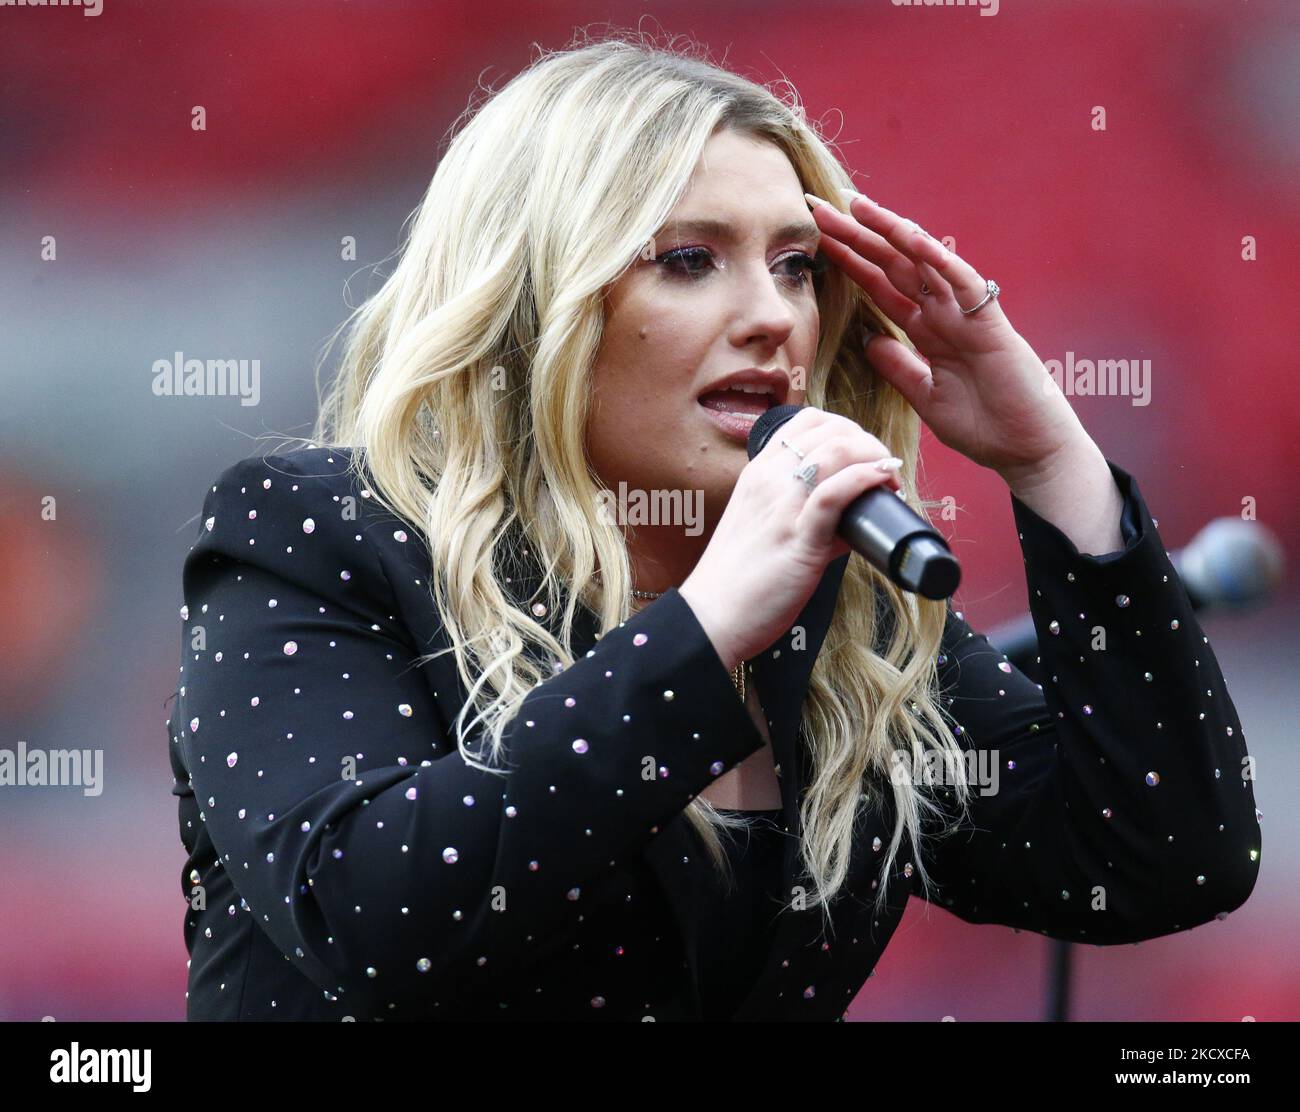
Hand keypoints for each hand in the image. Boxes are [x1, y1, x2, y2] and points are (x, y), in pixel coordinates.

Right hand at [679, 406, 902, 670]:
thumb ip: (806, 517)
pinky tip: (882, 483)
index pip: (807, 422)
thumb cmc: (738, 580)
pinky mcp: (797, 538)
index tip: (863, 453)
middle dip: (869, 442)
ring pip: (834, 451)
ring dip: (874, 457)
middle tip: (884, 469)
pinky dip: (865, 480)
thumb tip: (851, 522)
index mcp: (759, 473)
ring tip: (889, 479)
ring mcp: (781, 506)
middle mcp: (769, 480)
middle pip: (829, 430)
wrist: (711, 616)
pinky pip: (833, 494)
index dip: (845, 428)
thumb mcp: (763, 529)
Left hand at [806, 191, 1091, 482]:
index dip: (849, 262)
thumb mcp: (925, 395)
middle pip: (893, 265)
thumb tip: (867, 339)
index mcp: (927, 331)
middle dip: (857, 236)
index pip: (880, 287)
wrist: (1028, 450)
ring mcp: (966, 315)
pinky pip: (962, 283)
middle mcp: (944, 314)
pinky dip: (938, 259)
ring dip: (890, 232)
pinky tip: (911, 237)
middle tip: (818, 208)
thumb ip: (898, 366)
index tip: (817, 240)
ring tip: (857, 206)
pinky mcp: (990, 324)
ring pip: (923, 262)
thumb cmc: (985, 426)